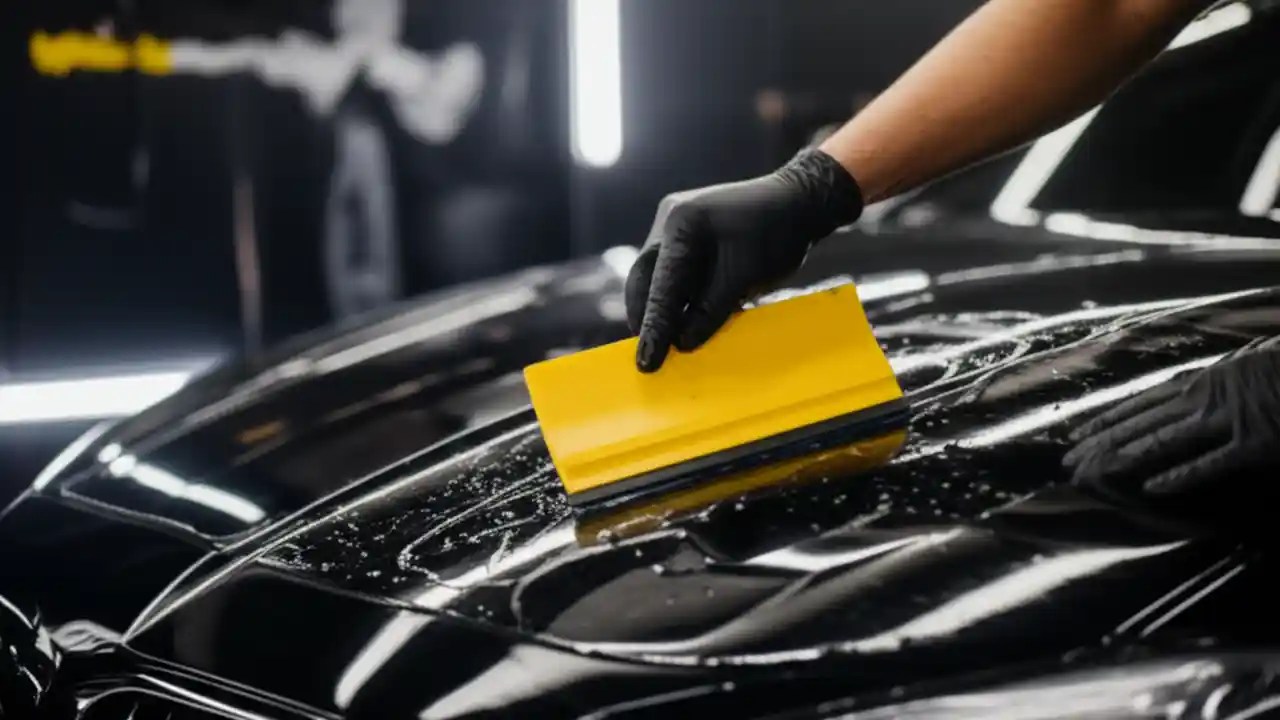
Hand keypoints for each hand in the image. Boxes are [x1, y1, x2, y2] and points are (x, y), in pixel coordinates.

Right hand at [625, 149, 862, 371]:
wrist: (800, 202)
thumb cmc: (777, 235)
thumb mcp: (744, 277)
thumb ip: (709, 310)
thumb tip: (681, 343)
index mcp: (681, 224)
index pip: (661, 286)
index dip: (654, 327)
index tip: (647, 362)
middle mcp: (669, 221)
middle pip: (644, 278)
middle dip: (645, 317)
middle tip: (647, 355)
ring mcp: (675, 225)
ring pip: (654, 276)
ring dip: (658, 309)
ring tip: (661, 342)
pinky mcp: (688, 235)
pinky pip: (672, 271)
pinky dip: (675, 298)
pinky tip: (681, 321)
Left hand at [1064, 338, 1279, 497]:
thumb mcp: (1246, 365)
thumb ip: (1218, 382)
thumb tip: (1193, 390)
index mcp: (1205, 379)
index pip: (1143, 401)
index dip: (1109, 417)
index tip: (1078, 432)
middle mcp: (1206, 398)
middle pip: (1141, 421)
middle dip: (1101, 441)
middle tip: (1067, 460)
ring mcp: (1229, 420)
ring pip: (1164, 440)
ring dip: (1125, 456)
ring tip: (1092, 471)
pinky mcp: (1256, 443)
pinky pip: (1212, 463)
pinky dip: (1181, 475)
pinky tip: (1151, 488)